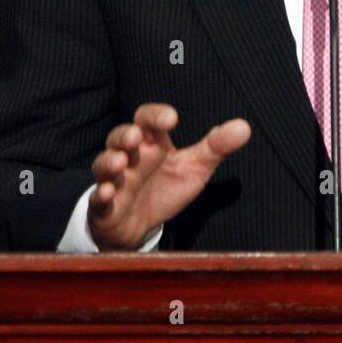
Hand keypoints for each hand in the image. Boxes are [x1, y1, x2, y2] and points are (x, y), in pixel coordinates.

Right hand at [89, 103, 249, 250]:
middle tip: (136, 137)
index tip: (171, 119)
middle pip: (120, 137)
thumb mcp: (195, 168)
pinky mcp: (104, 206)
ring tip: (119, 162)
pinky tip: (107, 193)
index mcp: (152, 144)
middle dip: (126, 135)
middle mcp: (130, 157)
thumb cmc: (166, 188)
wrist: (142, 226)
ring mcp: (114, 180)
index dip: (156, 116)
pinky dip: (101, 195)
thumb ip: (216, 147)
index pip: (147, 120)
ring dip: (109, 161)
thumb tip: (244, 127)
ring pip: (104, 164)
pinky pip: (98, 199)